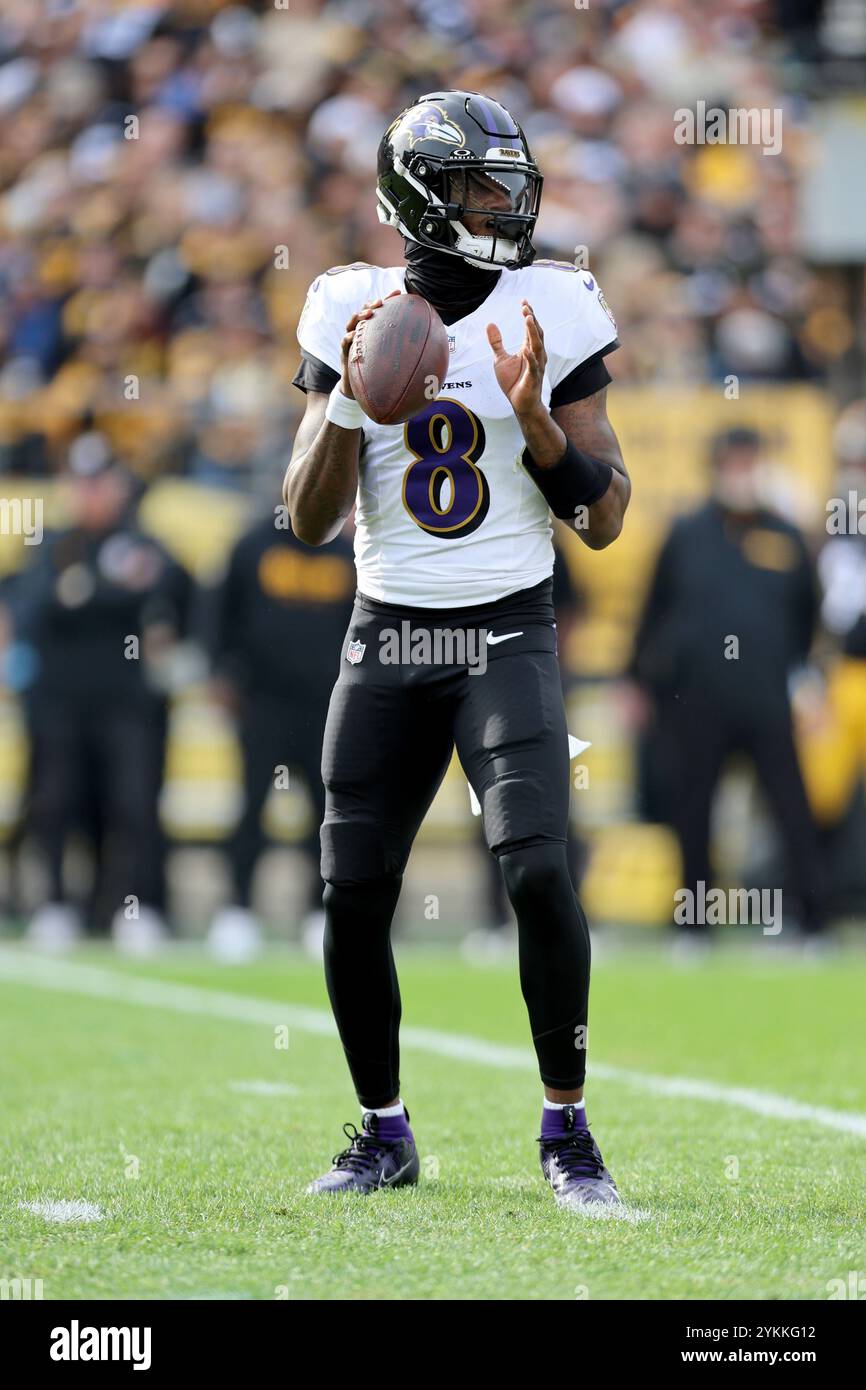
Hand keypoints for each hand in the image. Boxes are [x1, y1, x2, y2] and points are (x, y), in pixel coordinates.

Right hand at [340, 291, 400, 398]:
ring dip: (359, 316)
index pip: (380, 311)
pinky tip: (353, 335)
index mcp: (373, 330)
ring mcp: (351, 341)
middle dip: (371, 304)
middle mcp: (361, 332)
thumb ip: (406, 352)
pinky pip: (344, 342)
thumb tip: (430, 349)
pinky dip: (348, 337)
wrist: (359, 388)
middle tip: (380, 301)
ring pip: (351, 323)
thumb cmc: (377, 372)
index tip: (399, 292)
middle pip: (364, 312)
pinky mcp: (344, 352)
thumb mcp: (392, 360)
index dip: (388, 300)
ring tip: (368, 314)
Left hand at [486, 300, 546, 416]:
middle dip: (531, 320)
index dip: (528, 315)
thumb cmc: (513, 382)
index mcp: (529, 349)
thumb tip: (490, 324)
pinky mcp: (533, 379)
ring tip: (528, 319)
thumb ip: (496, 342)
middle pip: (536, 334)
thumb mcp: (500, 359)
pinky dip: (530, 358)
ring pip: (537, 347)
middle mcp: (536, 355)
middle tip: (525, 307)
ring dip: (533, 333)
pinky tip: (526, 350)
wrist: (520, 403)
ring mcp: (536, 366)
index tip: (524, 302)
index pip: (531, 329)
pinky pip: (533, 367)